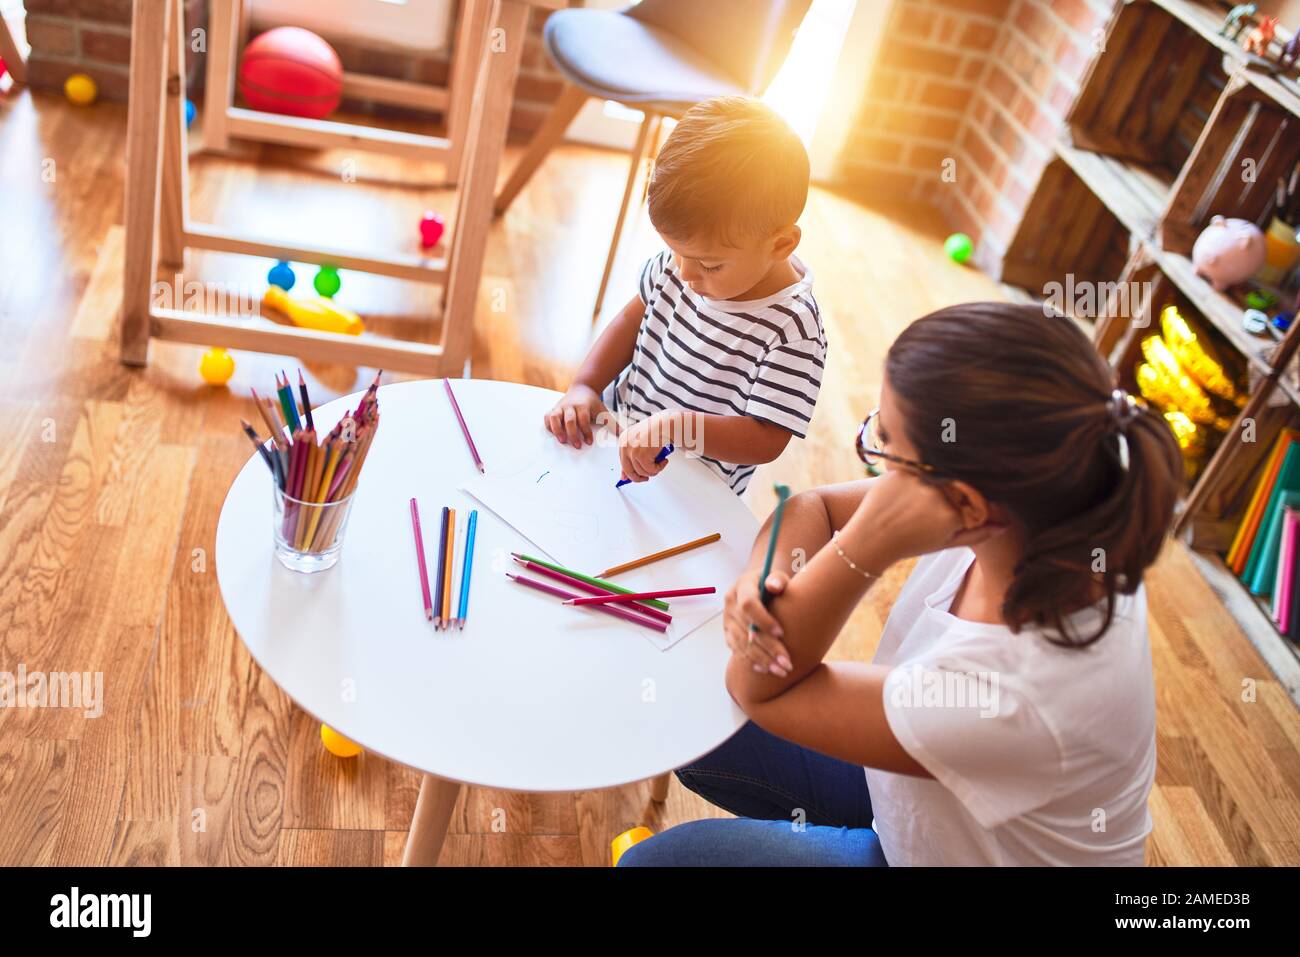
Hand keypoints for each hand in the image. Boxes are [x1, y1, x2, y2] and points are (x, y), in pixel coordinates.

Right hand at [544, 384, 609, 446]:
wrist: (583, 388)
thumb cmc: (593, 404)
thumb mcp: (604, 411)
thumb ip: (613, 424)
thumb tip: (626, 436)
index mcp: (583, 406)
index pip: (583, 419)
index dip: (586, 431)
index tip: (589, 442)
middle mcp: (570, 405)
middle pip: (569, 420)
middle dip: (573, 433)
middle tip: (577, 446)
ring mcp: (561, 407)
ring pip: (555, 417)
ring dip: (557, 429)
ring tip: (562, 441)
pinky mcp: (554, 409)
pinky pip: (547, 417)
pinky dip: (549, 425)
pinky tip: (553, 434)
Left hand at [617, 413, 671, 483]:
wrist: (666, 424)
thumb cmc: (657, 430)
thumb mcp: (641, 443)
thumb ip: (632, 458)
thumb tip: (624, 476)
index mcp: (623, 440)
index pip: (622, 462)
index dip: (628, 472)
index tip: (631, 478)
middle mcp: (625, 445)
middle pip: (628, 470)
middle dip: (639, 477)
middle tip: (647, 478)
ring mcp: (632, 450)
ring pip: (641, 472)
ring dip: (653, 471)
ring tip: (660, 462)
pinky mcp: (641, 455)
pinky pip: (650, 470)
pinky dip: (659, 468)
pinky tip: (664, 460)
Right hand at [723, 569, 792, 677]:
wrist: (758, 589)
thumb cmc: (772, 584)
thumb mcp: (776, 577)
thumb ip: (777, 579)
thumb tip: (775, 586)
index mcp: (741, 587)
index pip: (748, 605)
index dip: (763, 620)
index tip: (782, 633)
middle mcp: (730, 604)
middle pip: (746, 629)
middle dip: (768, 647)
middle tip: (787, 662)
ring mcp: (727, 621)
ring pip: (741, 644)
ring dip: (761, 659)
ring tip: (781, 671)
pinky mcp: (728, 634)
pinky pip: (737, 650)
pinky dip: (752, 661)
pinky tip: (767, 670)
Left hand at [852, 468, 1005, 566]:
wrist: (871, 539)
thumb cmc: (911, 543)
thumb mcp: (946, 542)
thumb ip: (977, 533)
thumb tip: (1005, 525)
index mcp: (952, 515)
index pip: (974, 500)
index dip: (967, 506)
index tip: (954, 513)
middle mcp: (939, 495)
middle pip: (957, 485)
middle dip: (949, 495)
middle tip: (928, 510)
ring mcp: (920, 481)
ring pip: (938, 474)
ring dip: (931, 485)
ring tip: (913, 504)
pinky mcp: (901, 470)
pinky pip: (917, 467)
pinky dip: (914, 478)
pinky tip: (902, 494)